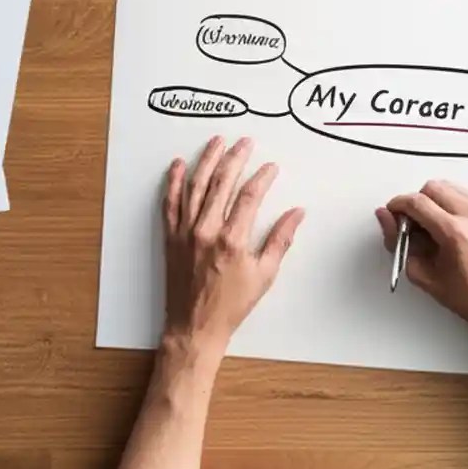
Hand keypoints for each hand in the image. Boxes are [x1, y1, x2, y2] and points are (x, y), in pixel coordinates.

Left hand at [162, 136, 305, 355]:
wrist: (194, 326)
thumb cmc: (231, 305)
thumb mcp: (264, 275)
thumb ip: (280, 240)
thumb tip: (297, 213)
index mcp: (233, 240)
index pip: (249, 196)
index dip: (262, 177)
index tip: (271, 167)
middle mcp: (206, 231)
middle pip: (222, 182)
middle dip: (235, 158)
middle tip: (245, 142)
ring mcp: (185, 232)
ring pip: (195, 186)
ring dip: (206, 160)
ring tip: (216, 142)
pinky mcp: (171, 237)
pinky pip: (170, 202)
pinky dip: (173, 181)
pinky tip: (178, 164)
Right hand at [375, 180, 467, 338]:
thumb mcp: (422, 273)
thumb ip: (397, 241)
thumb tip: (385, 217)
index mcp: (454, 232)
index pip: (416, 202)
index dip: (397, 205)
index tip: (392, 213)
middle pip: (431, 187)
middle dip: (416, 201)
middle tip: (412, 224)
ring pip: (448, 186)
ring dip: (433, 200)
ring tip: (432, 226)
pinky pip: (464, 193)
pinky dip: (450, 202)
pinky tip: (449, 224)